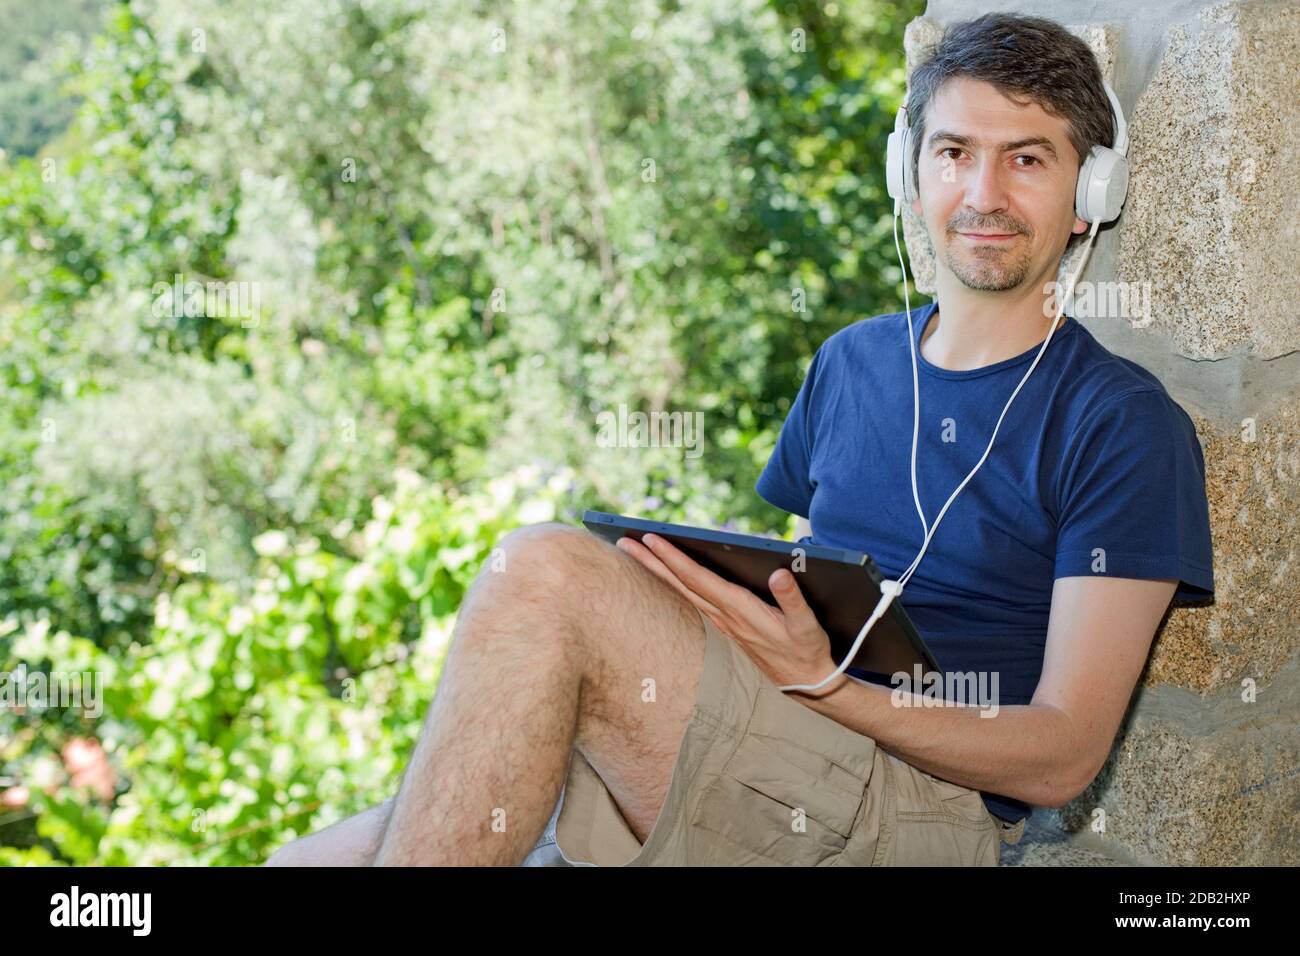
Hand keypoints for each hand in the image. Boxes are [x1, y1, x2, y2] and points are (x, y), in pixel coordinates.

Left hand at [615, 533, 845, 696]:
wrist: (805, 684)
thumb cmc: (807, 650)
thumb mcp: (807, 625)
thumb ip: (793, 599)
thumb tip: (779, 574)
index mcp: (739, 609)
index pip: (698, 578)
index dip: (674, 558)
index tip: (652, 539)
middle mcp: (724, 615)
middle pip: (680, 584)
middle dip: (651, 562)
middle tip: (623, 542)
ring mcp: (722, 623)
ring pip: (682, 592)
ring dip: (656, 572)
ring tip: (635, 554)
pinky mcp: (725, 627)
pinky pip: (691, 601)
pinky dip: (673, 585)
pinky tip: (664, 578)